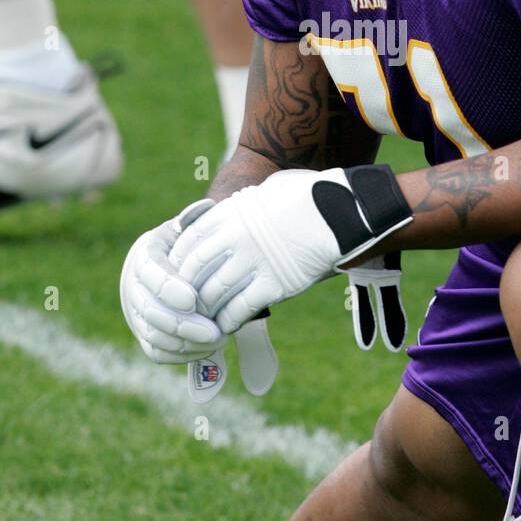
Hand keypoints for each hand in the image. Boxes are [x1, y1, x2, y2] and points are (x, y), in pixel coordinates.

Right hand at [120, 199, 277, 401]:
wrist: (178, 263)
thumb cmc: (192, 242)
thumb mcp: (192, 227)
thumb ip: (198, 219)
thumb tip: (207, 207)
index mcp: (146, 253)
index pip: (150, 272)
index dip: (168, 287)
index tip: (192, 300)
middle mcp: (134, 283)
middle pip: (150, 309)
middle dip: (183, 323)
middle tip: (215, 331)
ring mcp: (136, 310)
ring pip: (152, 333)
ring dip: (185, 342)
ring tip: (216, 340)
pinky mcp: (143, 332)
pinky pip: (155, 350)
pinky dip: (179, 354)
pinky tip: (205, 349)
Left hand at [168, 165, 412, 335]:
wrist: (342, 209)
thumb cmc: (306, 196)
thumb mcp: (264, 193)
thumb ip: (241, 211)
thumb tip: (227, 220)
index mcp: (229, 213)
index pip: (188, 242)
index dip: (178, 263)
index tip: (178, 276)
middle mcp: (236, 238)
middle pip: (195, 272)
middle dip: (187, 292)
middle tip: (186, 306)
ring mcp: (254, 262)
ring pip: (214, 294)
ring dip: (205, 311)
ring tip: (202, 321)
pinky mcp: (276, 284)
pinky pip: (241, 308)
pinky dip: (229, 321)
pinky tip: (226, 327)